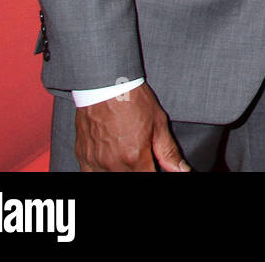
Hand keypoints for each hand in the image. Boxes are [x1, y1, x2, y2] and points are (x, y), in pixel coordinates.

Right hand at [74, 82, 189, 171]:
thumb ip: (168, 151)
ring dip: (122, 171)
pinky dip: (102, 171)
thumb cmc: (131, 100)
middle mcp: (113, 164)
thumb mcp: (158, 123)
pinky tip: (111, 161)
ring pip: (111, 178)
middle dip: (139, 170)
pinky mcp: (83, 157)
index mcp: (134, 157)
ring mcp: (96, 162)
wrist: (105, 85)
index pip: (149, 178)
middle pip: (131, 179)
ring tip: (126, 156)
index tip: (154, 166)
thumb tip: (181, 170)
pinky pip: (91, 174)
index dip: (154, 172)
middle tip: (142, 157)